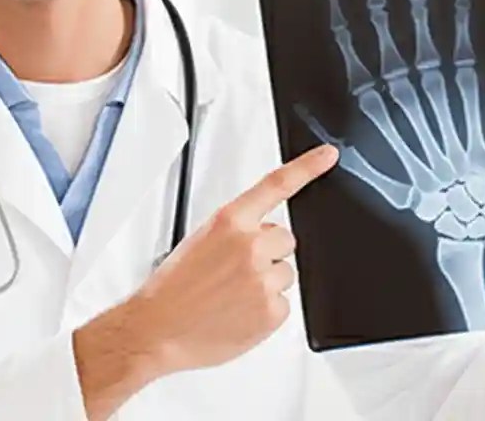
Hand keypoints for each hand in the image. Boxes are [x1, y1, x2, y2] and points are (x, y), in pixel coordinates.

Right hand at [129, 144, 337, 374]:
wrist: (157, 329)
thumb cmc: (172, 289)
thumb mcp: (199, 242)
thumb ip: (236, 233)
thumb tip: (263, 237)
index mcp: (229, 221)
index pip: (276, 185)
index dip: (307, 167)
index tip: (327, 155)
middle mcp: (250, 246)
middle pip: (285, 240)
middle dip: (269, 253)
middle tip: (237, 271)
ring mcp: (263, 278)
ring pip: (285, 273)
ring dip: (266, 283)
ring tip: (232, 296)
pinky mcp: (272, 311)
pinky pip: (283, 304)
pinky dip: (265, 311)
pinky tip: (239, 313)